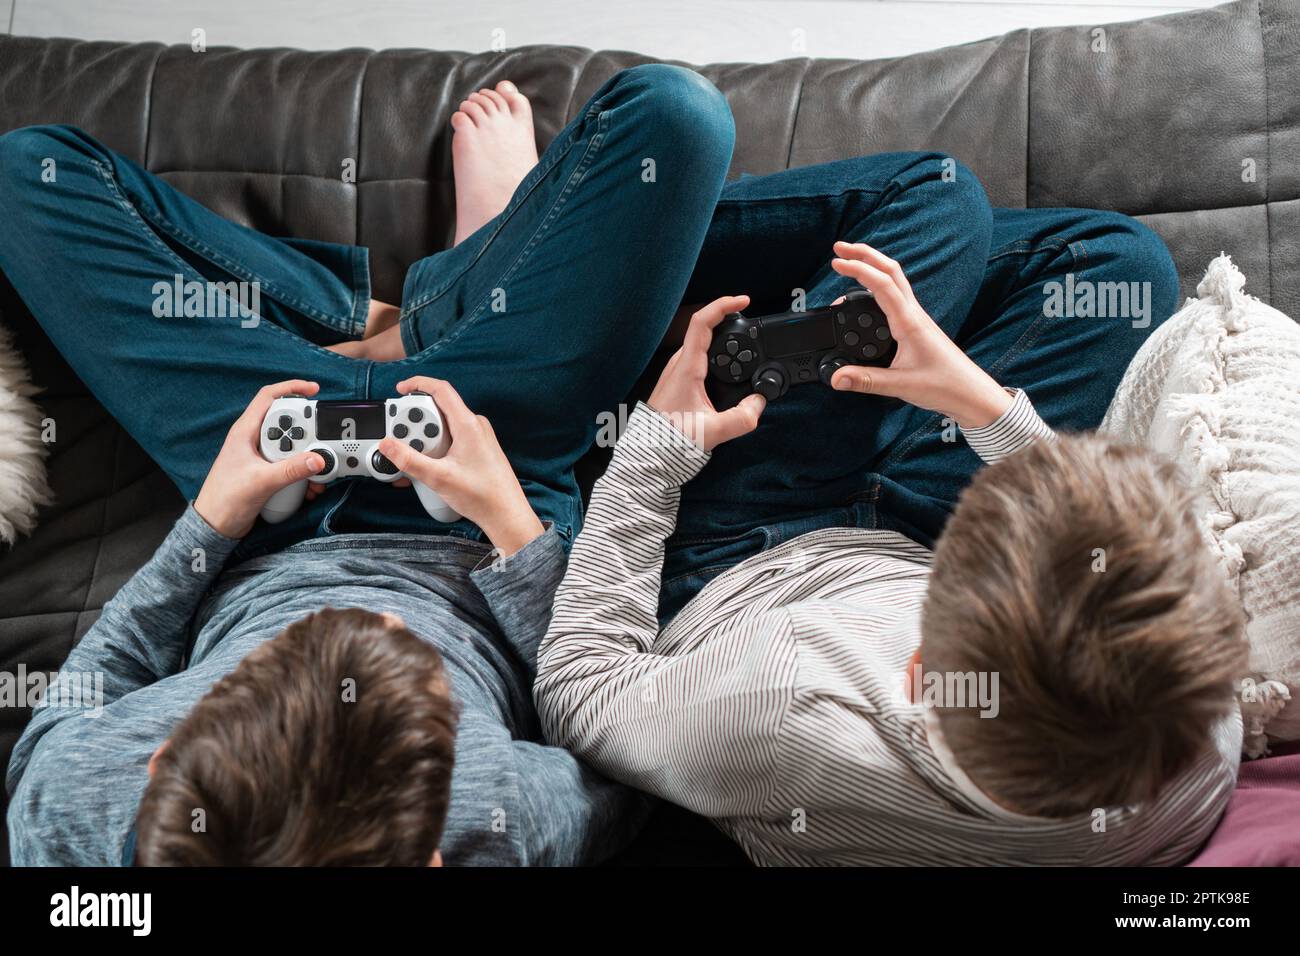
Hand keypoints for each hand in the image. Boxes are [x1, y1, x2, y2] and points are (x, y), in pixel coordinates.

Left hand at [194, 380, 327, 537]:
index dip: (292, 388)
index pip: (269, 398)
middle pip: (288, 423)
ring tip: (316, 471)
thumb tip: (318, 459)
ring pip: (293, 446)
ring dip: (308, 457)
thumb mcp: (261, 482)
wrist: (215, 527)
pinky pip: (292, 464)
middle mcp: (254, 440)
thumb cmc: (225, 501)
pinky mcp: (268, 471)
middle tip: (320, 441)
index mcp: (245, 432)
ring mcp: (262, 456)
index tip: (314, 390)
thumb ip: (291, 470)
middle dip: (308, 432)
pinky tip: (309, 486)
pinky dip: (304, 473)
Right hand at [377, 377, 543, 555]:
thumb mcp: (438, 478)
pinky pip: (451, 440)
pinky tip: (427, 467)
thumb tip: (388, 445)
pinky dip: (436, 449)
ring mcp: (478, 437)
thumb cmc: (483, 496)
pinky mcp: (477, 449)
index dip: (418, 384)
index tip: (400, 388)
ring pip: (443, 428)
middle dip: (416, 423)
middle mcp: (475, 426)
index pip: (442, 390)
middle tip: (403, 439)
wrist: (506, 515)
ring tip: (417, 461)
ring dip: (425, 440)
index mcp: (469, 425)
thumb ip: (409, 460)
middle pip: (438, 411)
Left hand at [648, 295, 766, 450]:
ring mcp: (677, 371)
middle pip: (705, 329)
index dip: (723, 305)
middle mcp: (679, 364)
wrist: (649, 452)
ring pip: (702, 343)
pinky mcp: (678, 381)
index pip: (703, 322)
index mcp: (687, 367)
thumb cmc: (671, 440)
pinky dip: (716, 354)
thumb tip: (759, 403)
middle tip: (750, 322)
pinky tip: (728, 366)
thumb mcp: (713, 431)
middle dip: (729, 320)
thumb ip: (742, 418)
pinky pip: (698, 357)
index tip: (744, 300)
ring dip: (722, 339)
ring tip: (743, 343)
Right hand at [828, 241, 1011, 428]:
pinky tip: (871, 292)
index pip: (881, 284)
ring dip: (873, 265)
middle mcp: (914, 314)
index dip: (857, 269)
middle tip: (840, 248)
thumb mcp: (900, 385)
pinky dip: (880, 284)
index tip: (836, 262)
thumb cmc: (944, 385)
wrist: (970, 393)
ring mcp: (918, 317)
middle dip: (864, 254)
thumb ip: (864, 381)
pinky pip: (898, 295)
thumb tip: (835, 378)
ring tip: (851, 261)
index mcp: (909, 322)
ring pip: (896, 279)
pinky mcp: (918, 325)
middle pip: (890, 270)